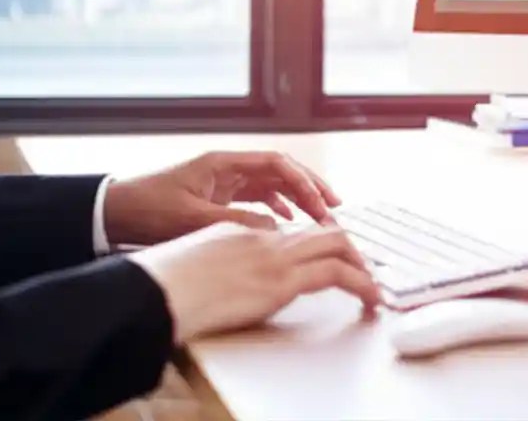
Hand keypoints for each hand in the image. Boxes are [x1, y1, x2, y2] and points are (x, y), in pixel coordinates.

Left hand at [104, 151, 340, 246]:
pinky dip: (276, 206)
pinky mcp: (217, 196)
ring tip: (318, 217)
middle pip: (280, 171)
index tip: (322, 204)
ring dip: (296, 198)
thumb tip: (276, 230)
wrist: (113, 213)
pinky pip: (257, 196)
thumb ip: (236, 223)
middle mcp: (227, 168)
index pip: (277, 164)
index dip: (304, 183)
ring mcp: (223, 181)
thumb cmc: (147, 210)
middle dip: (310, 188)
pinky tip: (285, 220)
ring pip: (272, 184)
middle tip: (333, 208)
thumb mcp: (192, 219)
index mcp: (223, 164)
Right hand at [130, 223, 379, 342]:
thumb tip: (236, 278)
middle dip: (350, 248)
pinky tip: (371, 297)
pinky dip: (361, 283)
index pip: (296, 232)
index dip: (320, 242)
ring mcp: (274, 256)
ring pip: (337, 245)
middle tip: (365, 269)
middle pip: (324, 231)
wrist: (154, 292)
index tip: (333, 256)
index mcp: (244, 233)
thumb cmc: (164, 285)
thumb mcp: (199, 264)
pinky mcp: (280, 280)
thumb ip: (226, 262)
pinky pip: (336, 273)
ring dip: (361, 265)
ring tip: (373, 286)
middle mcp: (264, 238)